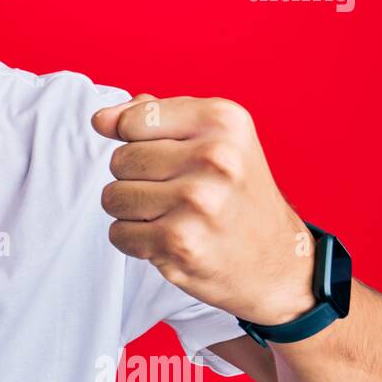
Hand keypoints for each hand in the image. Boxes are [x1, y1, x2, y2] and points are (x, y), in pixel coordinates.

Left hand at [91, 93, 316, 326]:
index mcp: (222, 121)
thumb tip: (102, 119)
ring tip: (171, 215)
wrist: (279, 263)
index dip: (133, 140)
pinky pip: (119, 233)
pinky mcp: (179, 241)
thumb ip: (156, 118)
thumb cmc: (237, 195)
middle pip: (119, 160)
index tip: (162, 155)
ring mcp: (197, 201)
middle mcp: (214, 156)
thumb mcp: (214, 139)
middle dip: (135, 179)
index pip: (133, 120)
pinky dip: (134, 240)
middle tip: (174, 192)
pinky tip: (169, 239)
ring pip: (113, 196)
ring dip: (132, 211)